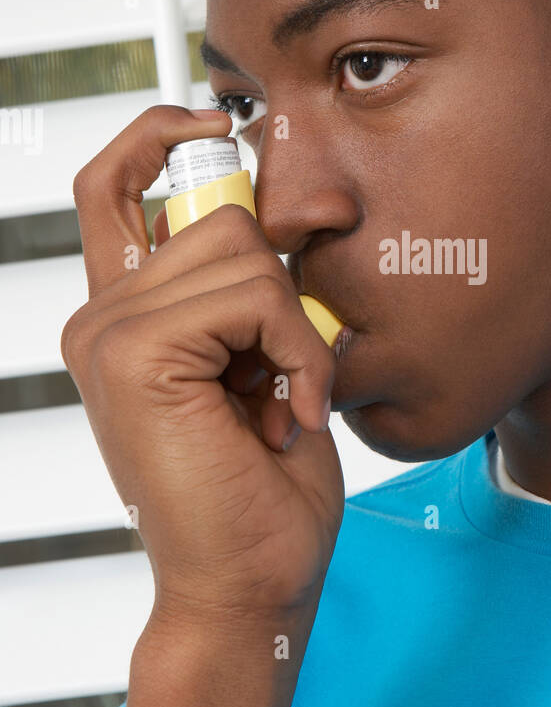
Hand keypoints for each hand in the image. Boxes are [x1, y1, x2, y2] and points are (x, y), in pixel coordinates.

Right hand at [60, 105, 344, 626]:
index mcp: (125, 316)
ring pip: (239, 247)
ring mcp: (107, 332)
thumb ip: (244, 292)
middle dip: (279, 287)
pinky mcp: (133, 352)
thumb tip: (274, 210)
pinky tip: (284, 413)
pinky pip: (250, 292)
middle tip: (283, 377)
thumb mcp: (260, 366)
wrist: (250, 586)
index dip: (161, 132)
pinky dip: (293, 349)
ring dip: (292, 329)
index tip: (221, 120)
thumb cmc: (264, 490)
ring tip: (282, 404)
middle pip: (213, 211)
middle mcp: (101, 316)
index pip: (115, 184)